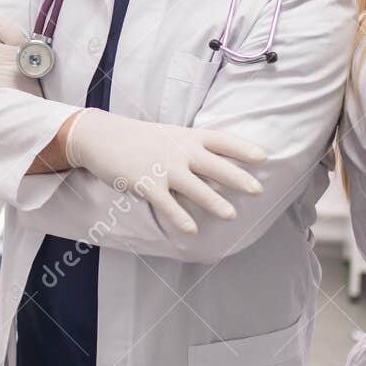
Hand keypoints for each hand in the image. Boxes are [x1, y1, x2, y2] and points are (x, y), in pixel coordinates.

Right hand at [65, 108, 266, 233]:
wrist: (102, 137)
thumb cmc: (141, 139)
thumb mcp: (171, 135)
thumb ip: (194, 148)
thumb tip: (220, 165)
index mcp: (188, 137)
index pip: (222, 140)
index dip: (243, 149)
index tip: (263, 157)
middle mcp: (180, 151)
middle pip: (215, 165)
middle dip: (238, 178)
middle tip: (257, 190)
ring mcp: (163, 167)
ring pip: (195, 188)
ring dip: (214, 202)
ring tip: (231, 215)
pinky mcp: (146, 184)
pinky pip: (167, 204)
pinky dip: (179, 217)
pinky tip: (191, 230)